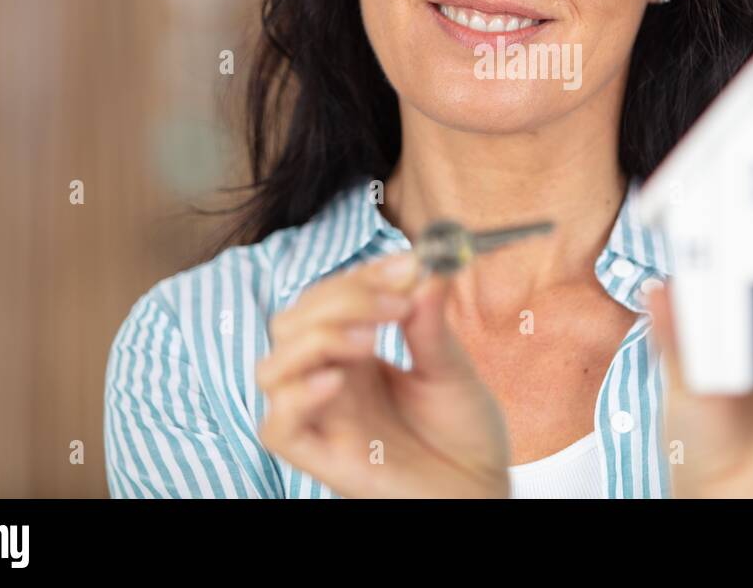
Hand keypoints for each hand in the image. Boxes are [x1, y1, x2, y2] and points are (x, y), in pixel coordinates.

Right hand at [257, 252, 510, 496]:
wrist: (481, 488)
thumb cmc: (464, 433)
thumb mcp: (452, 368)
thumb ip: (431, 322)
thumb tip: (427, 268)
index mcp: (356, 353)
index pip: (330, 297)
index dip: (361, 275)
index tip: (408, 265)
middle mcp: (331, 381)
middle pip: (294, 322)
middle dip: (340, 299)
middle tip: (397, 304)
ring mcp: (323, 419)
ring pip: (271, 368)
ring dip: (315, 339)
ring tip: (369, 340)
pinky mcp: (322, 459)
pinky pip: (277, 428)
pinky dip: (296, 397)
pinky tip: (335, 381)